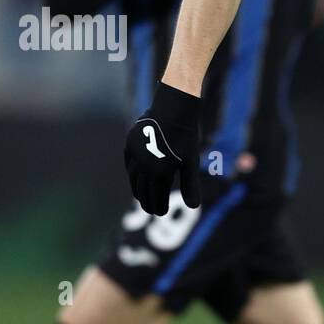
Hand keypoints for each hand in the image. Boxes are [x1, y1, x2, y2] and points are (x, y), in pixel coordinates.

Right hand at [124, 81, 202, 214]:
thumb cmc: (186, 137)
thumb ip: (190, 185)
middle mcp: (144, 166)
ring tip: (141, 198)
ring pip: (134, 179)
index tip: (161, 213)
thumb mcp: (191, 162)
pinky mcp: (130, 144)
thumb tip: (194, 207)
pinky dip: (132, 175)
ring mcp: (135, 155)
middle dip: (147, 202)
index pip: (157, 197)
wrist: (173, 110)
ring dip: (137, 190)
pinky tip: (135, 179)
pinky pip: (129, 165)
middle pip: (143, 190)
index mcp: (160, 172)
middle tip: (152, 211)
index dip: (159, 207)